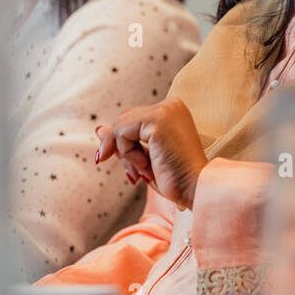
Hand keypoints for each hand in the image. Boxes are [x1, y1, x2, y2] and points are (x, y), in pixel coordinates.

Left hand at [94, 96, 208, 209]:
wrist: (195, 189)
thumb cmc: (176, 178)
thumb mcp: (145, 157)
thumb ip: (124, 140)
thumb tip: (99, 129)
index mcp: (172, 111)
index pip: (133, 118)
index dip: (122, 142)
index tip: (128, 167)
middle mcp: (170, 105)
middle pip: (124, 118)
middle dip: (119, 147)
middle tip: (132, 173)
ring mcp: (165, 110)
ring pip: (121, 125)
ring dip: (125, 153)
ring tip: (143, 169)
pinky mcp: (158, 119)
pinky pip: (123, 132)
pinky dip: (127, 152)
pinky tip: (145, 164)